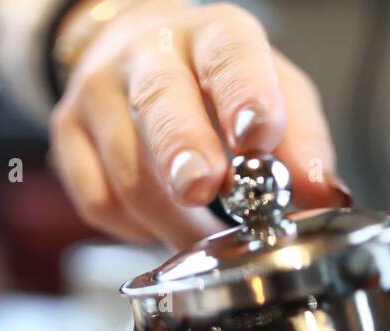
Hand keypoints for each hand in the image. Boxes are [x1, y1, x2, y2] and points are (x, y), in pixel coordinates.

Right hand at [49, 0, 348, 248]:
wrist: (132, 55)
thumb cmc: (213, 82)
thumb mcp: (273, 91)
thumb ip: (301, 141)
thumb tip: (324, 193)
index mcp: (210, 35)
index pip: (228, 56)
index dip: (244, 95)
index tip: (257, 134)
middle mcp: (145, 55)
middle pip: (158, 102)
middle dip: (181, 150)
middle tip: (202, 187)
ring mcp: (96, 94)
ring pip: (129, 172)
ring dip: (173, 220)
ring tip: (205, 236)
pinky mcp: (65, 136)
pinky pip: (100, 202)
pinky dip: (136, 227)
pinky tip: (157, 218)